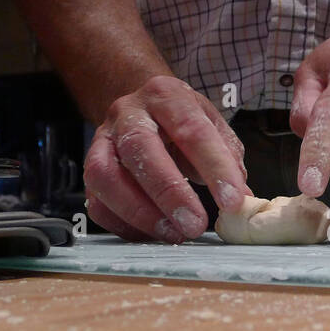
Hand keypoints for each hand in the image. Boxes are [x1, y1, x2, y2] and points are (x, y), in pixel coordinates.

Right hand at [83, 76, 249, 241]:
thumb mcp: (211, 124)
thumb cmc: (181, 122)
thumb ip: (228, 157)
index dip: (213, 167)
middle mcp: (127, 114)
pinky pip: (96, 202)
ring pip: (105, 175)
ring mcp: (101, 141)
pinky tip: (151, 234)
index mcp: (165, 96)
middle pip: (139, 147)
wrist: (141, 110)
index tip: (232, 201)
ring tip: (174, 234)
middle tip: (195, 225)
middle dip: (168, 191)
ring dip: (140, 212)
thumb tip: (242, 199)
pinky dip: (123, 224)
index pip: (191, 129)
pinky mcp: (87, 170)